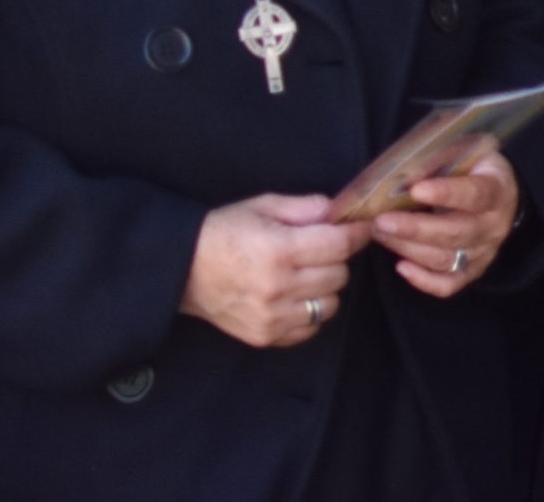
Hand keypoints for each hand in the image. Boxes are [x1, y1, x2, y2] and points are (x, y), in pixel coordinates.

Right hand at [180, 193, 371, 348]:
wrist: (181, 269)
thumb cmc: (224, 232)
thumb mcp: (263, 206)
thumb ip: (306, 207)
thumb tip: (341, 213)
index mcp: (278, 249)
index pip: (339, 245)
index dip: (357, 234)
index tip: (362, 227)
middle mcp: (277, 287)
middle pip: (339, 275)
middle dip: (337, 258)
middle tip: (321, 249)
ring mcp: (271, 316)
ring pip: (330, 304)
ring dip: (326, 287)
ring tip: (306, 274)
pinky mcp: (265, 336)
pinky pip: (310, 328)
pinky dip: (311, 312)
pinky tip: (296, 296)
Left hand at [373, 142, 518, 297]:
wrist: (501, 196)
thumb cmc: (475, 170)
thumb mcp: (466, 153)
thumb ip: (440, 160)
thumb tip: (404, 175)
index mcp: (497, 190)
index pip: (474, 195)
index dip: (446, 193)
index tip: (415, 189)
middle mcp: (494, 225)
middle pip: (455, 233)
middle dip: (414, 229)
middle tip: (381, 221)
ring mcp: (485, 251)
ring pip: (446, 259)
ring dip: (409, 248)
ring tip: (380, 234)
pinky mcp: (473, 270)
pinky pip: (449, 284)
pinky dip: (423, 280)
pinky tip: (401, 266)